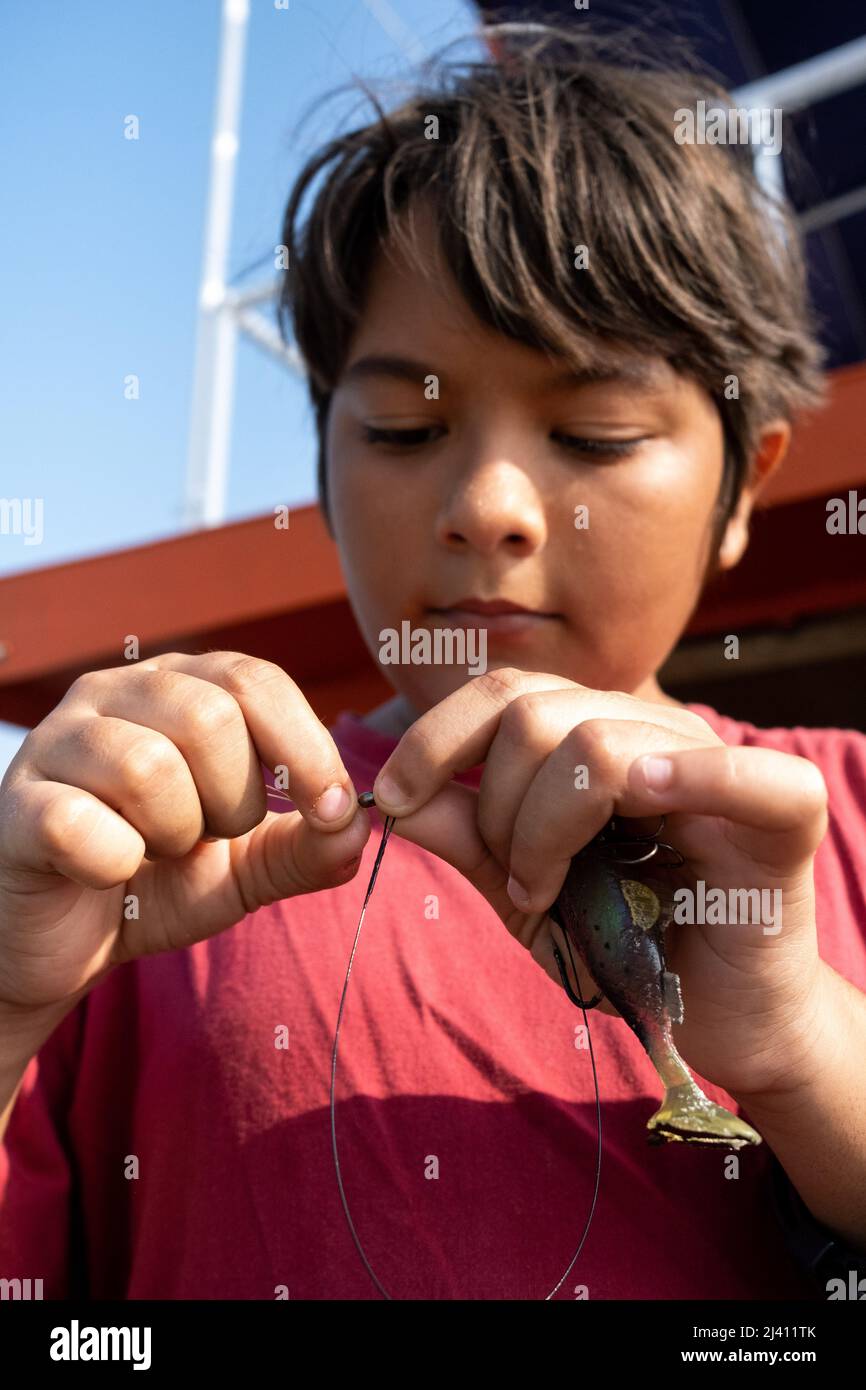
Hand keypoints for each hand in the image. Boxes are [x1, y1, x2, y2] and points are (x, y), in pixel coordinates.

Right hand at [0, 653, 370, 1013]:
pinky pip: (84, 825)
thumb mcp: (245, 867)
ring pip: (147, 766)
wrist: (58, 942)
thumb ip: (305, 847)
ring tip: (154, 852)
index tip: (332, 807)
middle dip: (234, 800)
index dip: (306, 745)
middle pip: (209, 717)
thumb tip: (360, 828)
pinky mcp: (16, 805)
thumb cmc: (154, 882)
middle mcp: (113, 693)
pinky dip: (115, 865)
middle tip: (208, 838)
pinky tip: (105, 874)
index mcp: (178, 686)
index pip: (255, 680)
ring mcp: (55, 742)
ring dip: (174, 834)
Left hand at [371, 668, 829, 1099]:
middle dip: (496, 808)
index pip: (507, 691)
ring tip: (553, 892)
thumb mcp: (526, 893)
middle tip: (517, 882)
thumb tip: (391, 796)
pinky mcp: (780, 813)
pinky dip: (682, 781)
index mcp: (595, 733)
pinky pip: (730, 770)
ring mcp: (717, 761)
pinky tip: (645, 809)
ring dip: (546, 831)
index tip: (394, 799)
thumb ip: (469, 838)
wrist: (721, 1021)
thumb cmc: (625, 947)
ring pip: (595, 746)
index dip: (437, 737)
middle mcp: (652, 731)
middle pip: (534, 714)